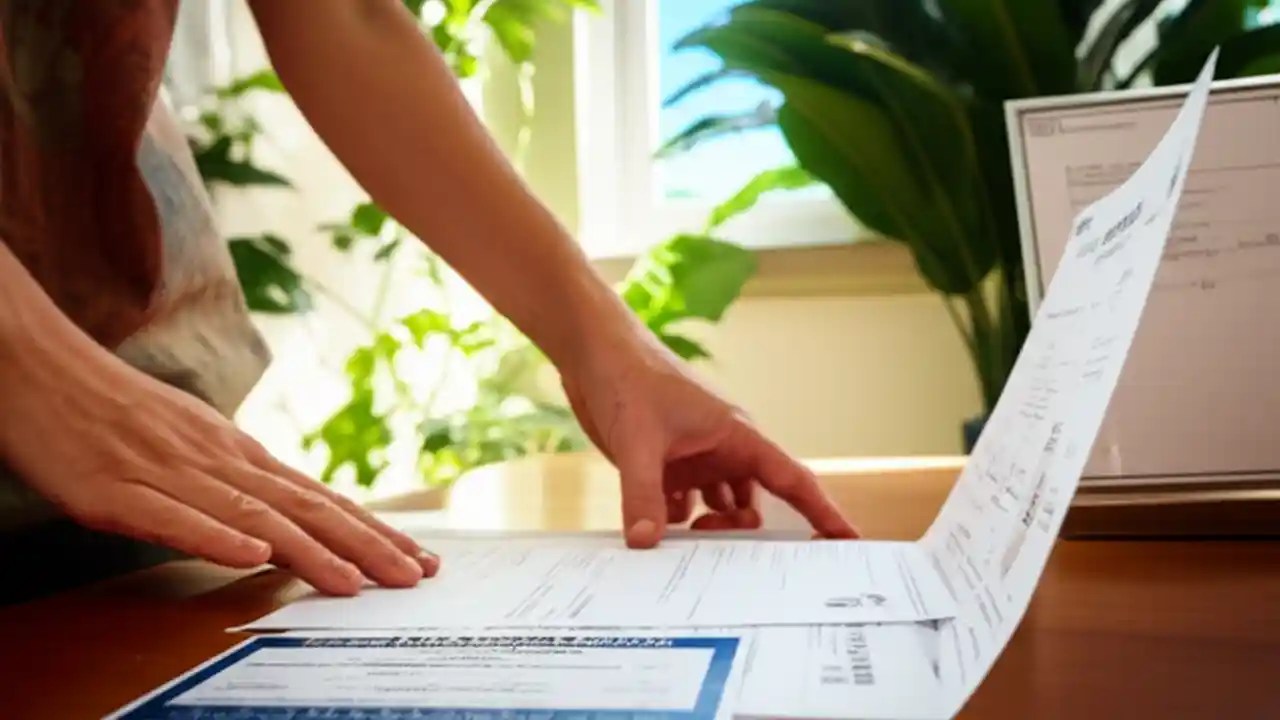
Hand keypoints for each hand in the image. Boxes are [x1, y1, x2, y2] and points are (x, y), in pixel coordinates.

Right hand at [0, 341, 437, 595]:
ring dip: (309, 551)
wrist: (39, 366)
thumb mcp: (191, 440)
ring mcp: (171, 475)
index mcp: (237, 453)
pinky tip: (251, 558)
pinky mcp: (118, 492)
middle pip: (304, 509)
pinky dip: (215, 538)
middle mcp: (219, 461)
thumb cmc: (114, 408)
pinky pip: (172, 519)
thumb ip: (236, 479)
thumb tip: (281, 514)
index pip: (319, 498)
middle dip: (364, 546)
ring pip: (253, 517)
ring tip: (354, 582)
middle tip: (413, 576)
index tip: (416, 557)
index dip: (371, 530)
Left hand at [562, 336, 859, 547]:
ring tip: (682, 544)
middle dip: (742, 530)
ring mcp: (695, 459)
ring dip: (707, 530)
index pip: (791, 479)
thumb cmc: (630, 378)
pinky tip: (649, 529)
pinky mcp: (666, 465)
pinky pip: (681, 507)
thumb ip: (642, 494)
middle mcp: (722, 449)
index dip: (822, 511)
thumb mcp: (638, 440)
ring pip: (719, 509)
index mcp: (736, 435)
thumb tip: (645, 543)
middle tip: (714, 549)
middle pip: (753, 504)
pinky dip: (672, 523)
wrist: (595, 354)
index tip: (848, 540)